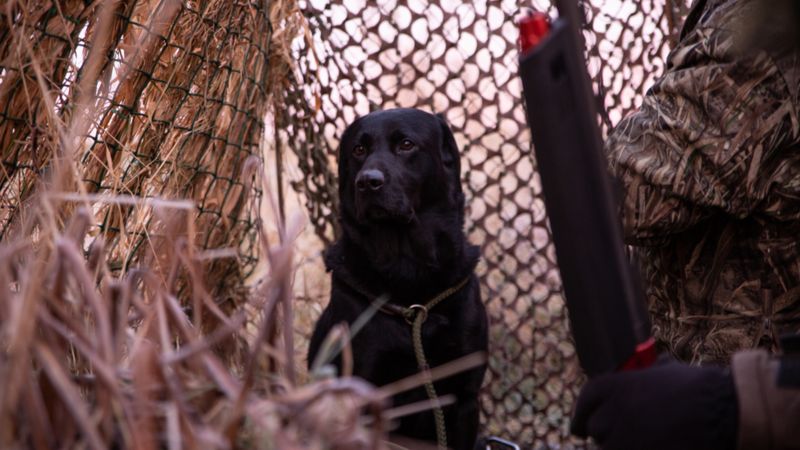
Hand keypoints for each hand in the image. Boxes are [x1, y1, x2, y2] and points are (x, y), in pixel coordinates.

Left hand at [571, 360, 737, 449]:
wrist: (727, 412)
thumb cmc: (701, 389)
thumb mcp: (665, 371)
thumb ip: (643, 377)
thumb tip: (637, 372)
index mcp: (618, 384)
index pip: (587, 398)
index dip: (580, 414)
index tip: (578, 428)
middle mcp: (616, 410)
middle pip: (596, 427)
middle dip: (605, 432)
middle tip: (619, 436)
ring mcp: (626, 438)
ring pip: (608, 447)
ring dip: (618, 446)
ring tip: (639, 441)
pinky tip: (646, 448)